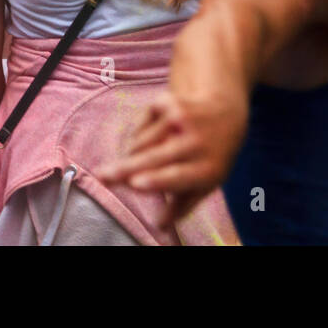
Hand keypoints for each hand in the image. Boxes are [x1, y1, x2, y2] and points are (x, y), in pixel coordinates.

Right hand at [100, 88, 247, 227]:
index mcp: (207, 168)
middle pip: (154, 158)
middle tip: (102, 177)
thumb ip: (182, 205)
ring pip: (141, 143)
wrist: (225, 112)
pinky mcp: (168, 102)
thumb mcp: (206, 183)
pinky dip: (139, 137)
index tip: (135, 183)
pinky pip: (140, 127)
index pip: (178, 176)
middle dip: (125, 168)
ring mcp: (181, 118)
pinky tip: (153, 138)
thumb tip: (160, 226)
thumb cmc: (211, 156)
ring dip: (133, 156)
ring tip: (140, 161)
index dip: (156, 180)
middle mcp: (195, 141)